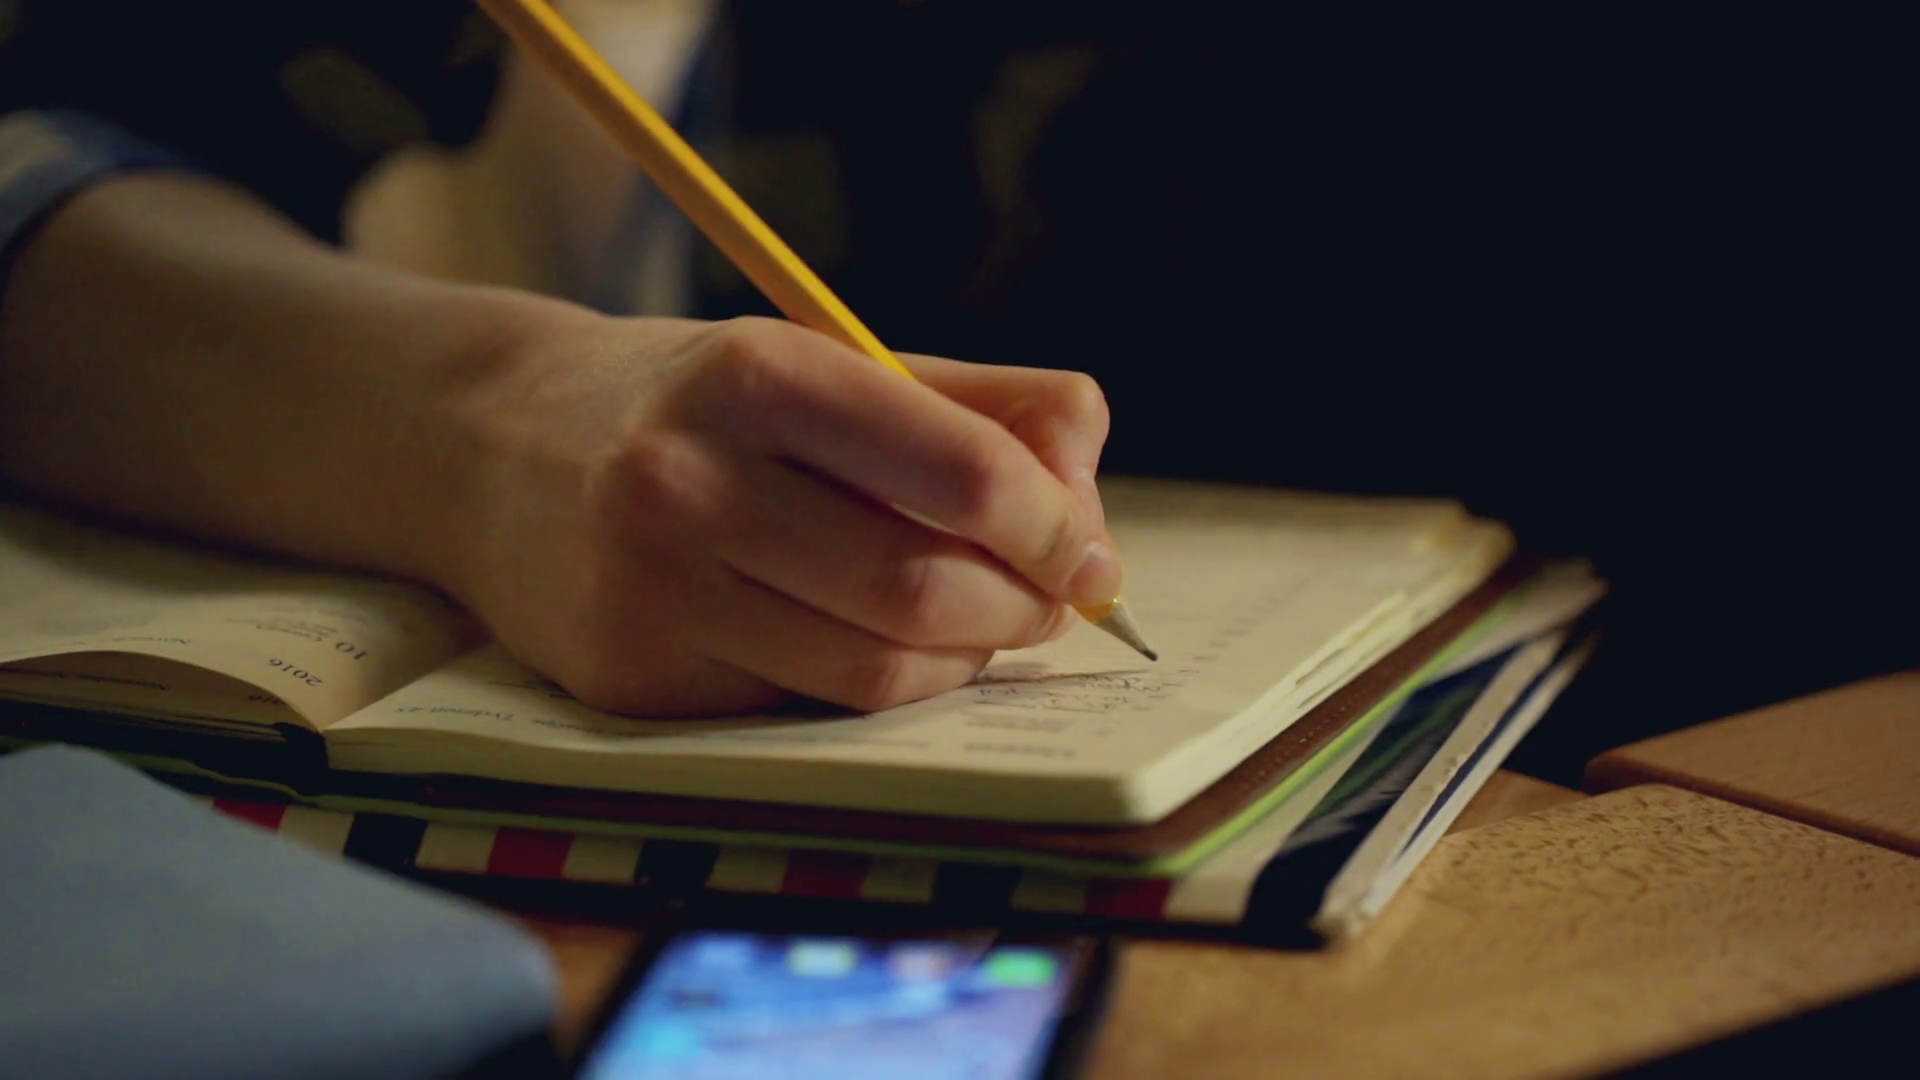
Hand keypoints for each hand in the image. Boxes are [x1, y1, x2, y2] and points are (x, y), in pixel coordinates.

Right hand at [432, 312, 1118, 715]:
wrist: (487, 448)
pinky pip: (803, 709)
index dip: (1054, 526)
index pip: (958, 470)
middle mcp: (689, 481)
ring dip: (960, 661)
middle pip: (924, 587)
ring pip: (874, 672)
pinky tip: (868, 644)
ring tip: (972, 623)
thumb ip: (977, 404)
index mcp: (757, 374)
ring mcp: (650, 591)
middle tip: (1047, 601)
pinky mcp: (629, 681)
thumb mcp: (823, 360)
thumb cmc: (695, 402)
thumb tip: (1089, 494)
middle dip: (1020, 607)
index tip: (1088, 555)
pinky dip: (871, 689)